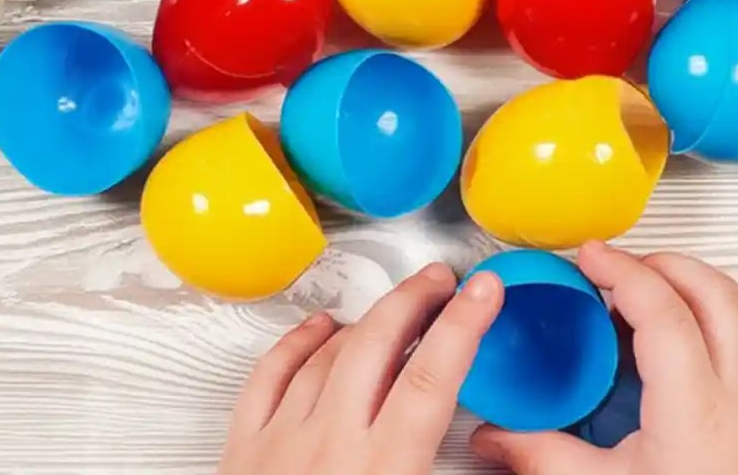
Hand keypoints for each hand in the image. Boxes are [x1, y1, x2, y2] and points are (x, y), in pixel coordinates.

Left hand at [219, 263, 503, 474]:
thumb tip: (494, 465)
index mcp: (384, 469)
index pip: (431, 377)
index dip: (462, 325)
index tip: (485, 291)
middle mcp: (331, 445)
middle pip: (378, 346)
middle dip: (416, 301)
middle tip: (443, 282)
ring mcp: (281, 440)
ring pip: (329, 353)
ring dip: (369, 320)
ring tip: (398, 305)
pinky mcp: (242, 447)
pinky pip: (270, 374)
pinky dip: (299, 342)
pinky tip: (320, 329)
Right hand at [471, 241, 737, 474]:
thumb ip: (546, 458)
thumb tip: (496, 437)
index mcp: (696, 406)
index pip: (661, 305)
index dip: (621, 268)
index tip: (590, 258)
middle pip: (711, 287)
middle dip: (659, 262)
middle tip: (616, 269)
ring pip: (733, 314)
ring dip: (686, 295)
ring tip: (637, 316)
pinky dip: (707, 331)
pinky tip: (675, 366)